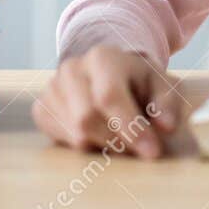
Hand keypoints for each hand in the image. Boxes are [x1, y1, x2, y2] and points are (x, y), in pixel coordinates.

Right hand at [32, 45, 184, 158]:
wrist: (110, 73)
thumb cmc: (139, 82)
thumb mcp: (161, 85)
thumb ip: (167, 103)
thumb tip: (165, 127)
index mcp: (102, 57)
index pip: (109, 96)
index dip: (130, 127)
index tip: (152, 151)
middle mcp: (71, 68)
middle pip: (86, 119)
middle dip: (116, 141)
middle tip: (137, 149)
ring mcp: (52, 89)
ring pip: (74, 134)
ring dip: (103, 145)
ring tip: (120, 136)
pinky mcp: (41, 109)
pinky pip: (61, 140)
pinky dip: (85, 146)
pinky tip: (99, 134)